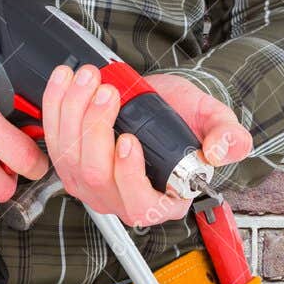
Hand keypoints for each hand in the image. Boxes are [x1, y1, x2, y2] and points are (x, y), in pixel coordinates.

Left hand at [41, 67, 252, 226]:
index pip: (140, 205)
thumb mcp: (216, 123)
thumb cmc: (185, 119)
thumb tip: (218, 154)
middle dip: (95, 128)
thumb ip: (230, 137)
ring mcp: (92, 185)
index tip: (129, 139)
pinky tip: (65, 81)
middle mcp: (123, 198)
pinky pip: (53, 140)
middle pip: (96, 177)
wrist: (161, 103)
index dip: (128, 175)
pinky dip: (54, 107)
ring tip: (89, 78)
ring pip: (69, 158)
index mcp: (163, 201)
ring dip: (73, 112)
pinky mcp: (70, 162)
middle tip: (108, 92)